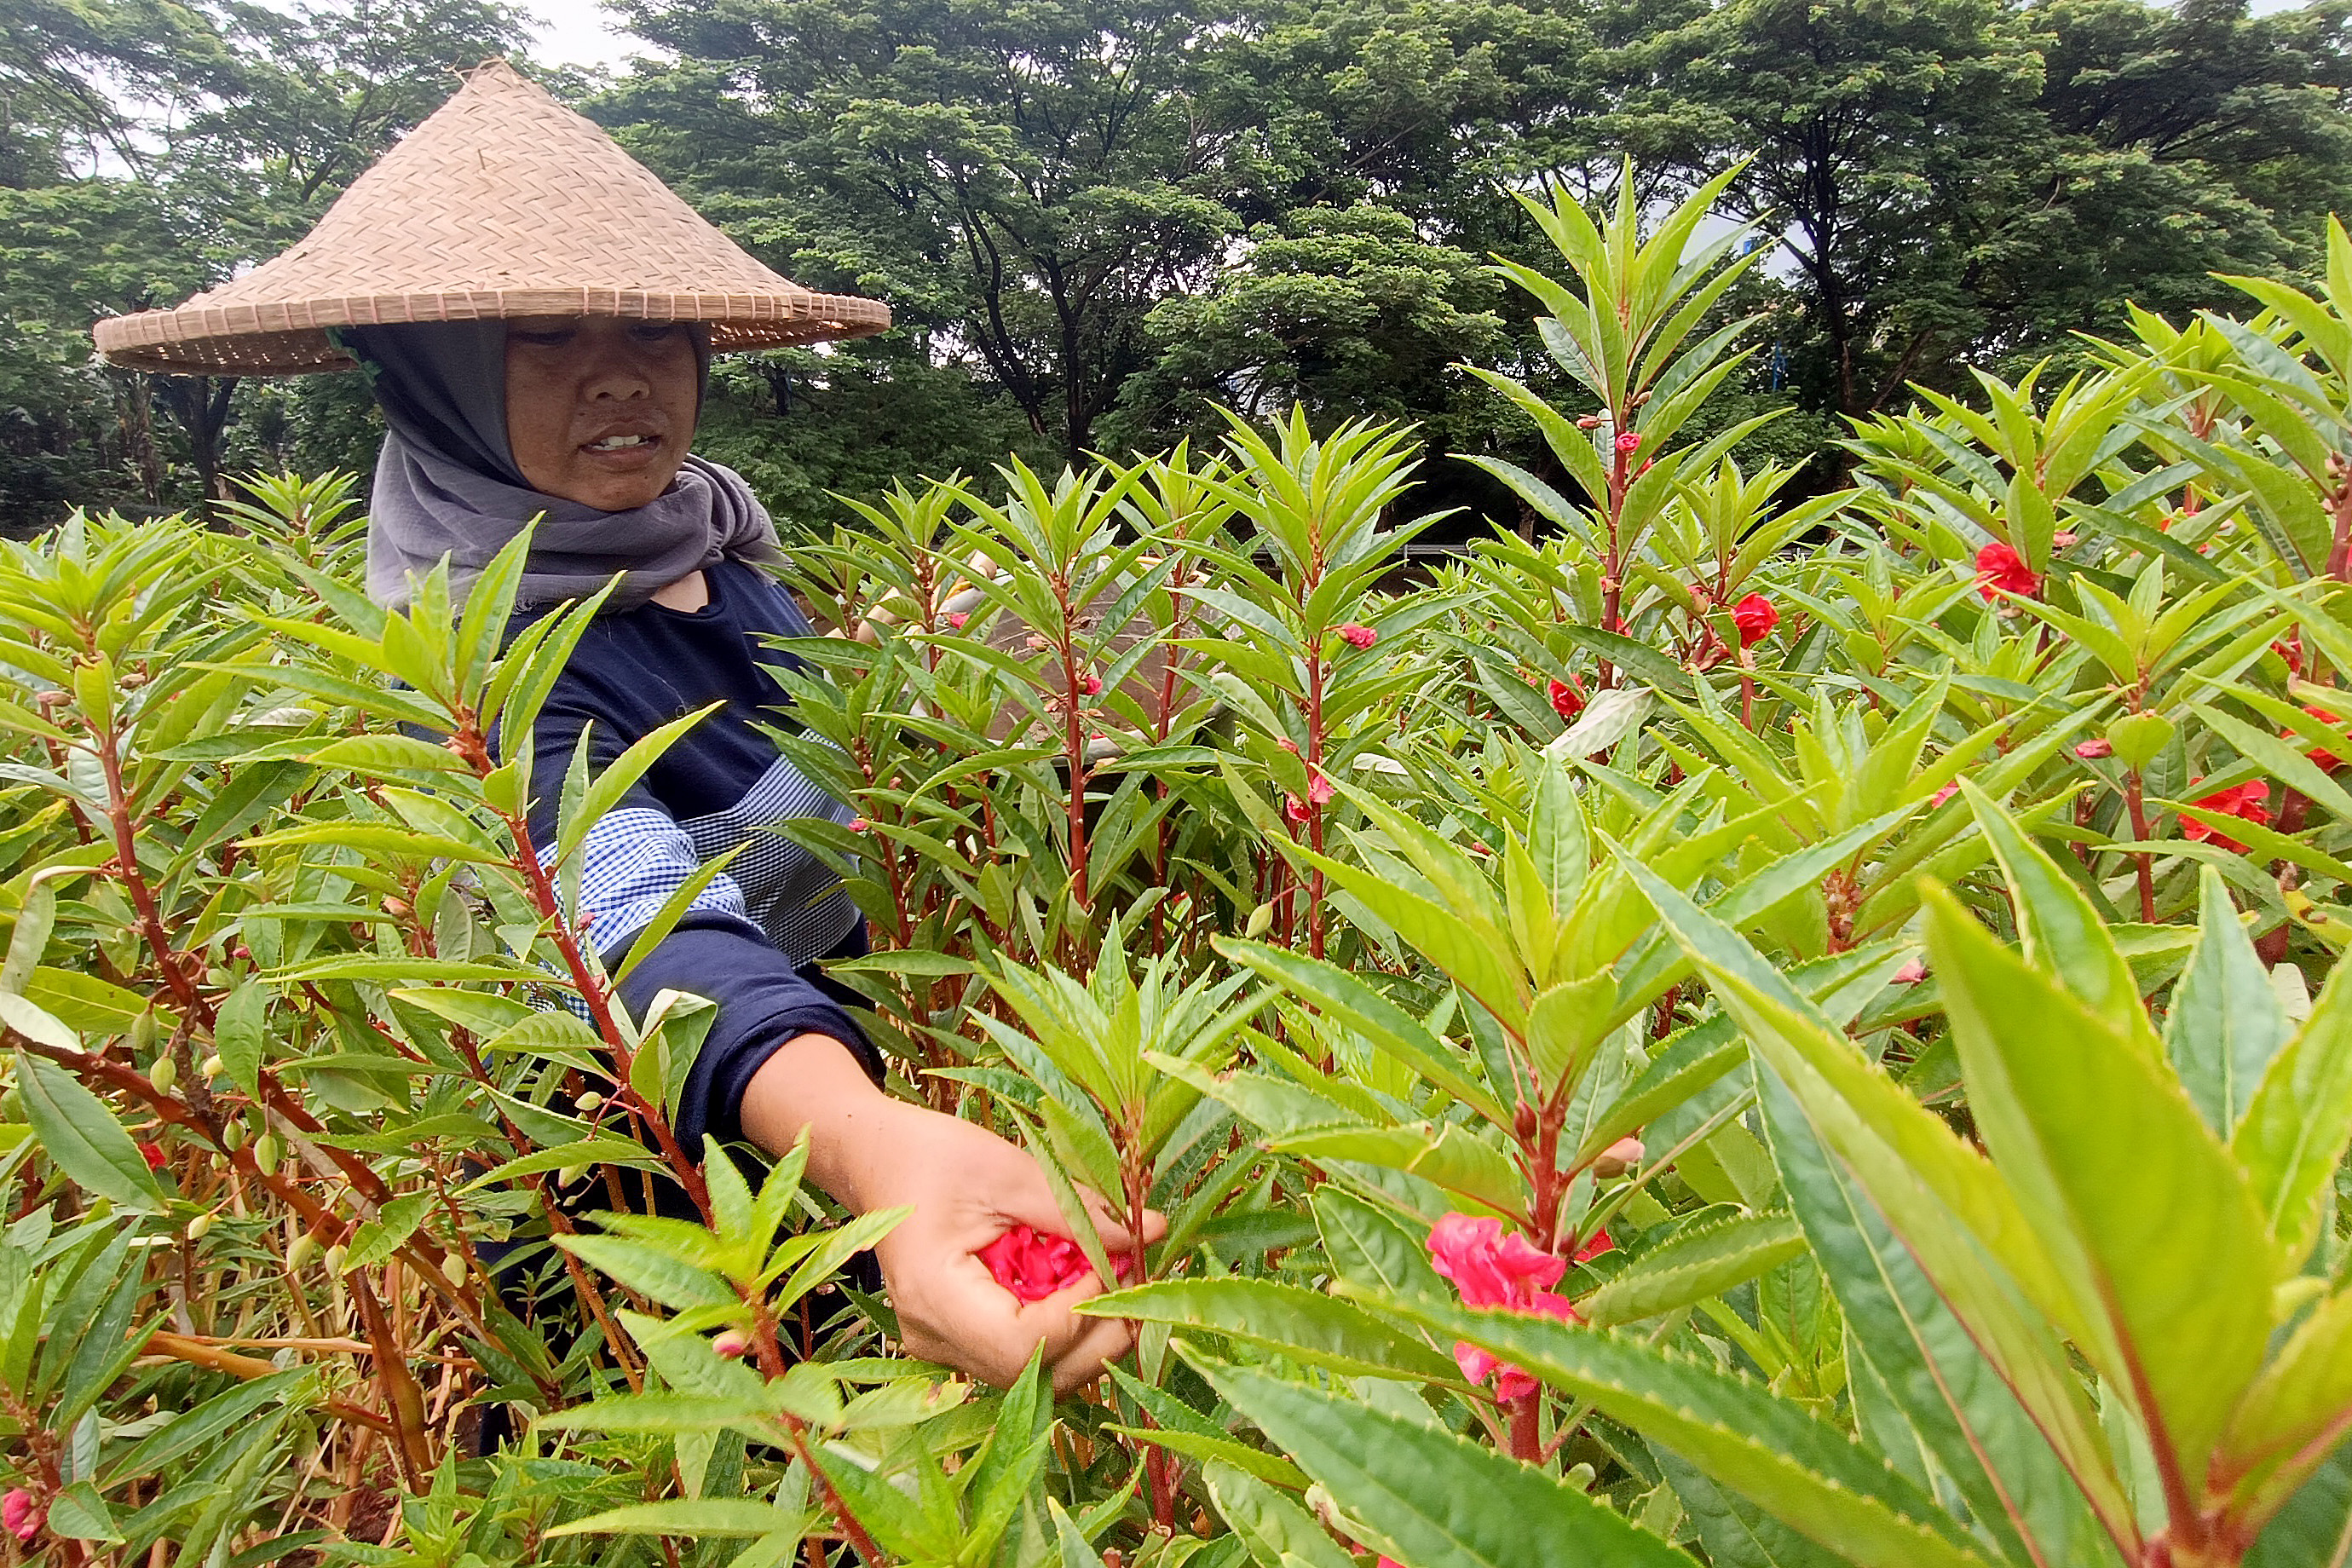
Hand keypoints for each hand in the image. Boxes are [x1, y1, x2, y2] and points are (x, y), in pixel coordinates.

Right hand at [858, 1100, 1163, 1391]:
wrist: (878, 1161)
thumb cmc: (932, 1156)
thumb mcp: (1006, 1171)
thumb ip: (1075, 1209)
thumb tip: (1152, 1232)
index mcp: (934, 1296)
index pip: (1023, 1343)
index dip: (1082, 1313)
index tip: (1117, 1263)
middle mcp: (934, 1337)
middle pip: (1034, 1373)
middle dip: (1100, 1337)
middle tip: (1140, 1283)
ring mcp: (944, 1346)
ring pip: (1035, 1374)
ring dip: (1089, 1337)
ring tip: (1120, 1281)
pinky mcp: (960, 1340)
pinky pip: (1024, 1356)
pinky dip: (1065, 1330)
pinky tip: (1088, 1287)